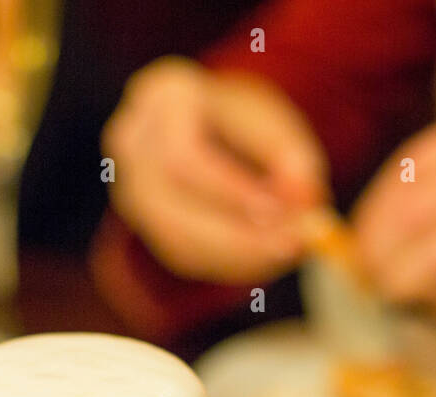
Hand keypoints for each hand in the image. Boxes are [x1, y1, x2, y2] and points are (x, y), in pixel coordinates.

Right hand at [103, 57, 325, 284]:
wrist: (209, 126)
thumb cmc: (242, 121)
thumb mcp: (274, 123)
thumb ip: (293, 158)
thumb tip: (305, 200)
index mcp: (163, 96)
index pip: (185, 156)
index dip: (233, 190)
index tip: (285, 211)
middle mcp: (132, 141)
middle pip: (171, 206)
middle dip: (235, 233)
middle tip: (291, 245)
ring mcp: (130, 185)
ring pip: (176, 237)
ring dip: (235, 253)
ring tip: (286, 250)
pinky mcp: (144, 222)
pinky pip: (182, 253)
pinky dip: (228, 259)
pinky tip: (263, 253)